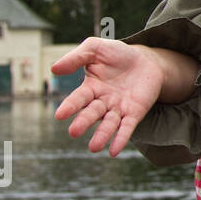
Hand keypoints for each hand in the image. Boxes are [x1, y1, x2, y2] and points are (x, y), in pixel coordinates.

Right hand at [51, 39, 166, 156]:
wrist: (146, 60)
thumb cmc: (117, 54)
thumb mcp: (95, 48)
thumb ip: (75, 57)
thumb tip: (54, 69)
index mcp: (90, 88)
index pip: (78, 99)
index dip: (70, 106)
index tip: (60, 115)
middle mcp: (102, 102)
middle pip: (92, 113)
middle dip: (83, 122)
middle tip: (74, 132)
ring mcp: (118, 109)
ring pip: (108, 124)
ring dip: (101, 135)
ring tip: (94, 147)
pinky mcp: (134, 113)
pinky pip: (126, 127)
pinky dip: (120, 139)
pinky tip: (113, 151)